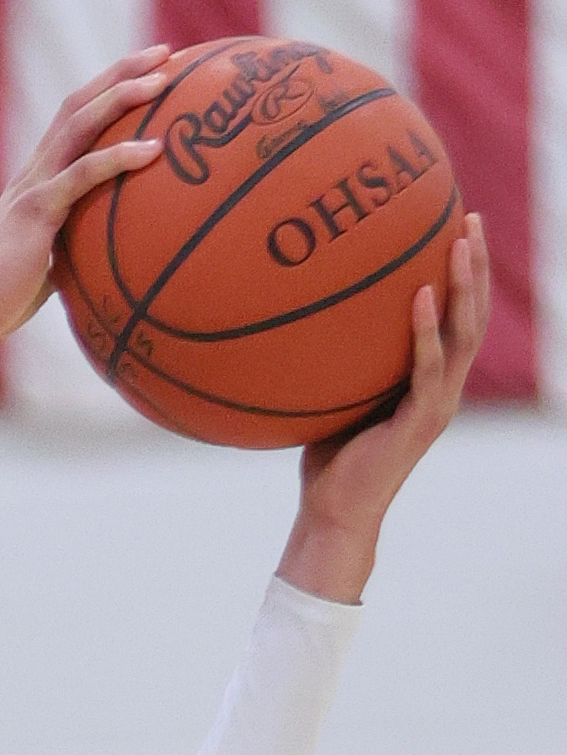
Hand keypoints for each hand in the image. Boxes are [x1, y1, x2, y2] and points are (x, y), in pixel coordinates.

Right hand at [0, 49, 168, 343]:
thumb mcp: (44, 270)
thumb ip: (70, 253)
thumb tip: (104, 264)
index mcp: (32, 182)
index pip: (72, 121)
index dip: (107, 92)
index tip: (147, 75)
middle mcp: (31, 174)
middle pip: (79, 104)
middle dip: (122, 72)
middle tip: (165, 54)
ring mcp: (31, 188)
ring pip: (80, 123)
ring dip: (123, 94)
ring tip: (165, 79)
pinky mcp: (35, 211)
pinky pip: (83, 174)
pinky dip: (118, 156)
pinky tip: (152, 149)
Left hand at [277, 218, 490, 601]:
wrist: (332, 513)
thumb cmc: (327, 459)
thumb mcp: (335, 397)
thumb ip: (339, 361)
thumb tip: (303, 316)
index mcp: (429, 380)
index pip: (456, 317)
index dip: (463, 274)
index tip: (456, 227)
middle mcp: (443, 388)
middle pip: (472, 314)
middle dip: (474, 265)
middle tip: (469, 217)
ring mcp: (437, 404)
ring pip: (463, 334)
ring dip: (464, 286)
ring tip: (458, 243)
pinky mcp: (420, 422)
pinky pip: (428, 368)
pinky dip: (425, 331)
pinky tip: (419, 296)